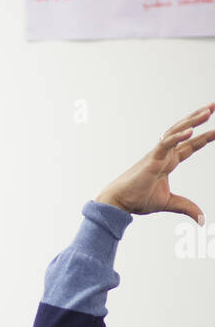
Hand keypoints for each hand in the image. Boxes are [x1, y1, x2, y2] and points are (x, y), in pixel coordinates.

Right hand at [96, 103, 214, 221]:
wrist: (120, 203)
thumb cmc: (137, 200)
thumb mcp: (168, 203)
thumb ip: (186, 207)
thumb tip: (201, 219)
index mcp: (167, 162)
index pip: (188, 147)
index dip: (203, 139)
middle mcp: (164, 154)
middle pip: (184, 132)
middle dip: (198, 119)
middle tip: (212, 107)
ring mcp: (157, 154)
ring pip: (177, 132)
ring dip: (192, 121)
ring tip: (208, 111)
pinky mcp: (151, 159)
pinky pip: (165, 144)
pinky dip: (178, 136)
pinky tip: (191, 130)